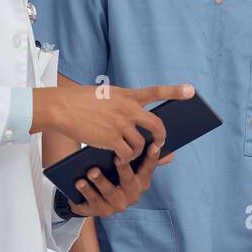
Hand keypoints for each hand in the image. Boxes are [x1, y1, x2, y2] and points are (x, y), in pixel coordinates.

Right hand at [35, 83, 194, 161]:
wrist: (60, 107)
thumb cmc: (80, 101)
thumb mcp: (105, 95)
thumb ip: (122, 103)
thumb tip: (135, 117)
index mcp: (126, 95)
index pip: (156, 92)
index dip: (175, 92)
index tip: (192, 91)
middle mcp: (127, 109)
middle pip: (156, 124)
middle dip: (162, 135)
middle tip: (160, 141)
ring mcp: (121, 125)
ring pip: (141, 143)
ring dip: (138, 152)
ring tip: (130, 154)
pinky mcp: (111, 140)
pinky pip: (127, 154)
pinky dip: (126, 159)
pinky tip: (120, 159)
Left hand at [70, 144, 175, 217]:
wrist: (93, 201)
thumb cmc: (114, 178)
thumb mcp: (129, 169)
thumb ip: (145, 160)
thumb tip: (171, 155)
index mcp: (140, 183)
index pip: (148, 169)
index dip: (151, 158)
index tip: (153, 146)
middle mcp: (131, 196)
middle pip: (128, 182)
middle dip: (124, 170)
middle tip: (118, 158)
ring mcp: (115, 205)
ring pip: (108, 194)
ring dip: (100, 182)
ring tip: (92, 171)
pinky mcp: (98, 211)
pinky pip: (91, 202)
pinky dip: (85, 193)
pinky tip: (79, 183)